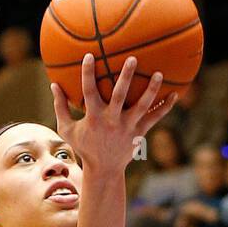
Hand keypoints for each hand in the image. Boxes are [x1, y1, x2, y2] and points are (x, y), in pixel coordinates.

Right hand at [51, 55, 178, 173]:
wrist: (104, 171)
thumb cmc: (85, 147)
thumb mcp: (67, 130)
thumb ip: (60, 107)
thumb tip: (53, 84)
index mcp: (94, 117)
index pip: (89, 91)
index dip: (88, 73)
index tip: (89, 55)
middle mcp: (112, 121)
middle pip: (120, 95)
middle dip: (126, 77)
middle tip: (132, 58)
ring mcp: (128, 127)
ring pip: (142, 106)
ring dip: (151, 90)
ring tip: (159, 74)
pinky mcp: (139, 133)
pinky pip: (155, 118)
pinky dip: (165, 108)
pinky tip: (175, 95)